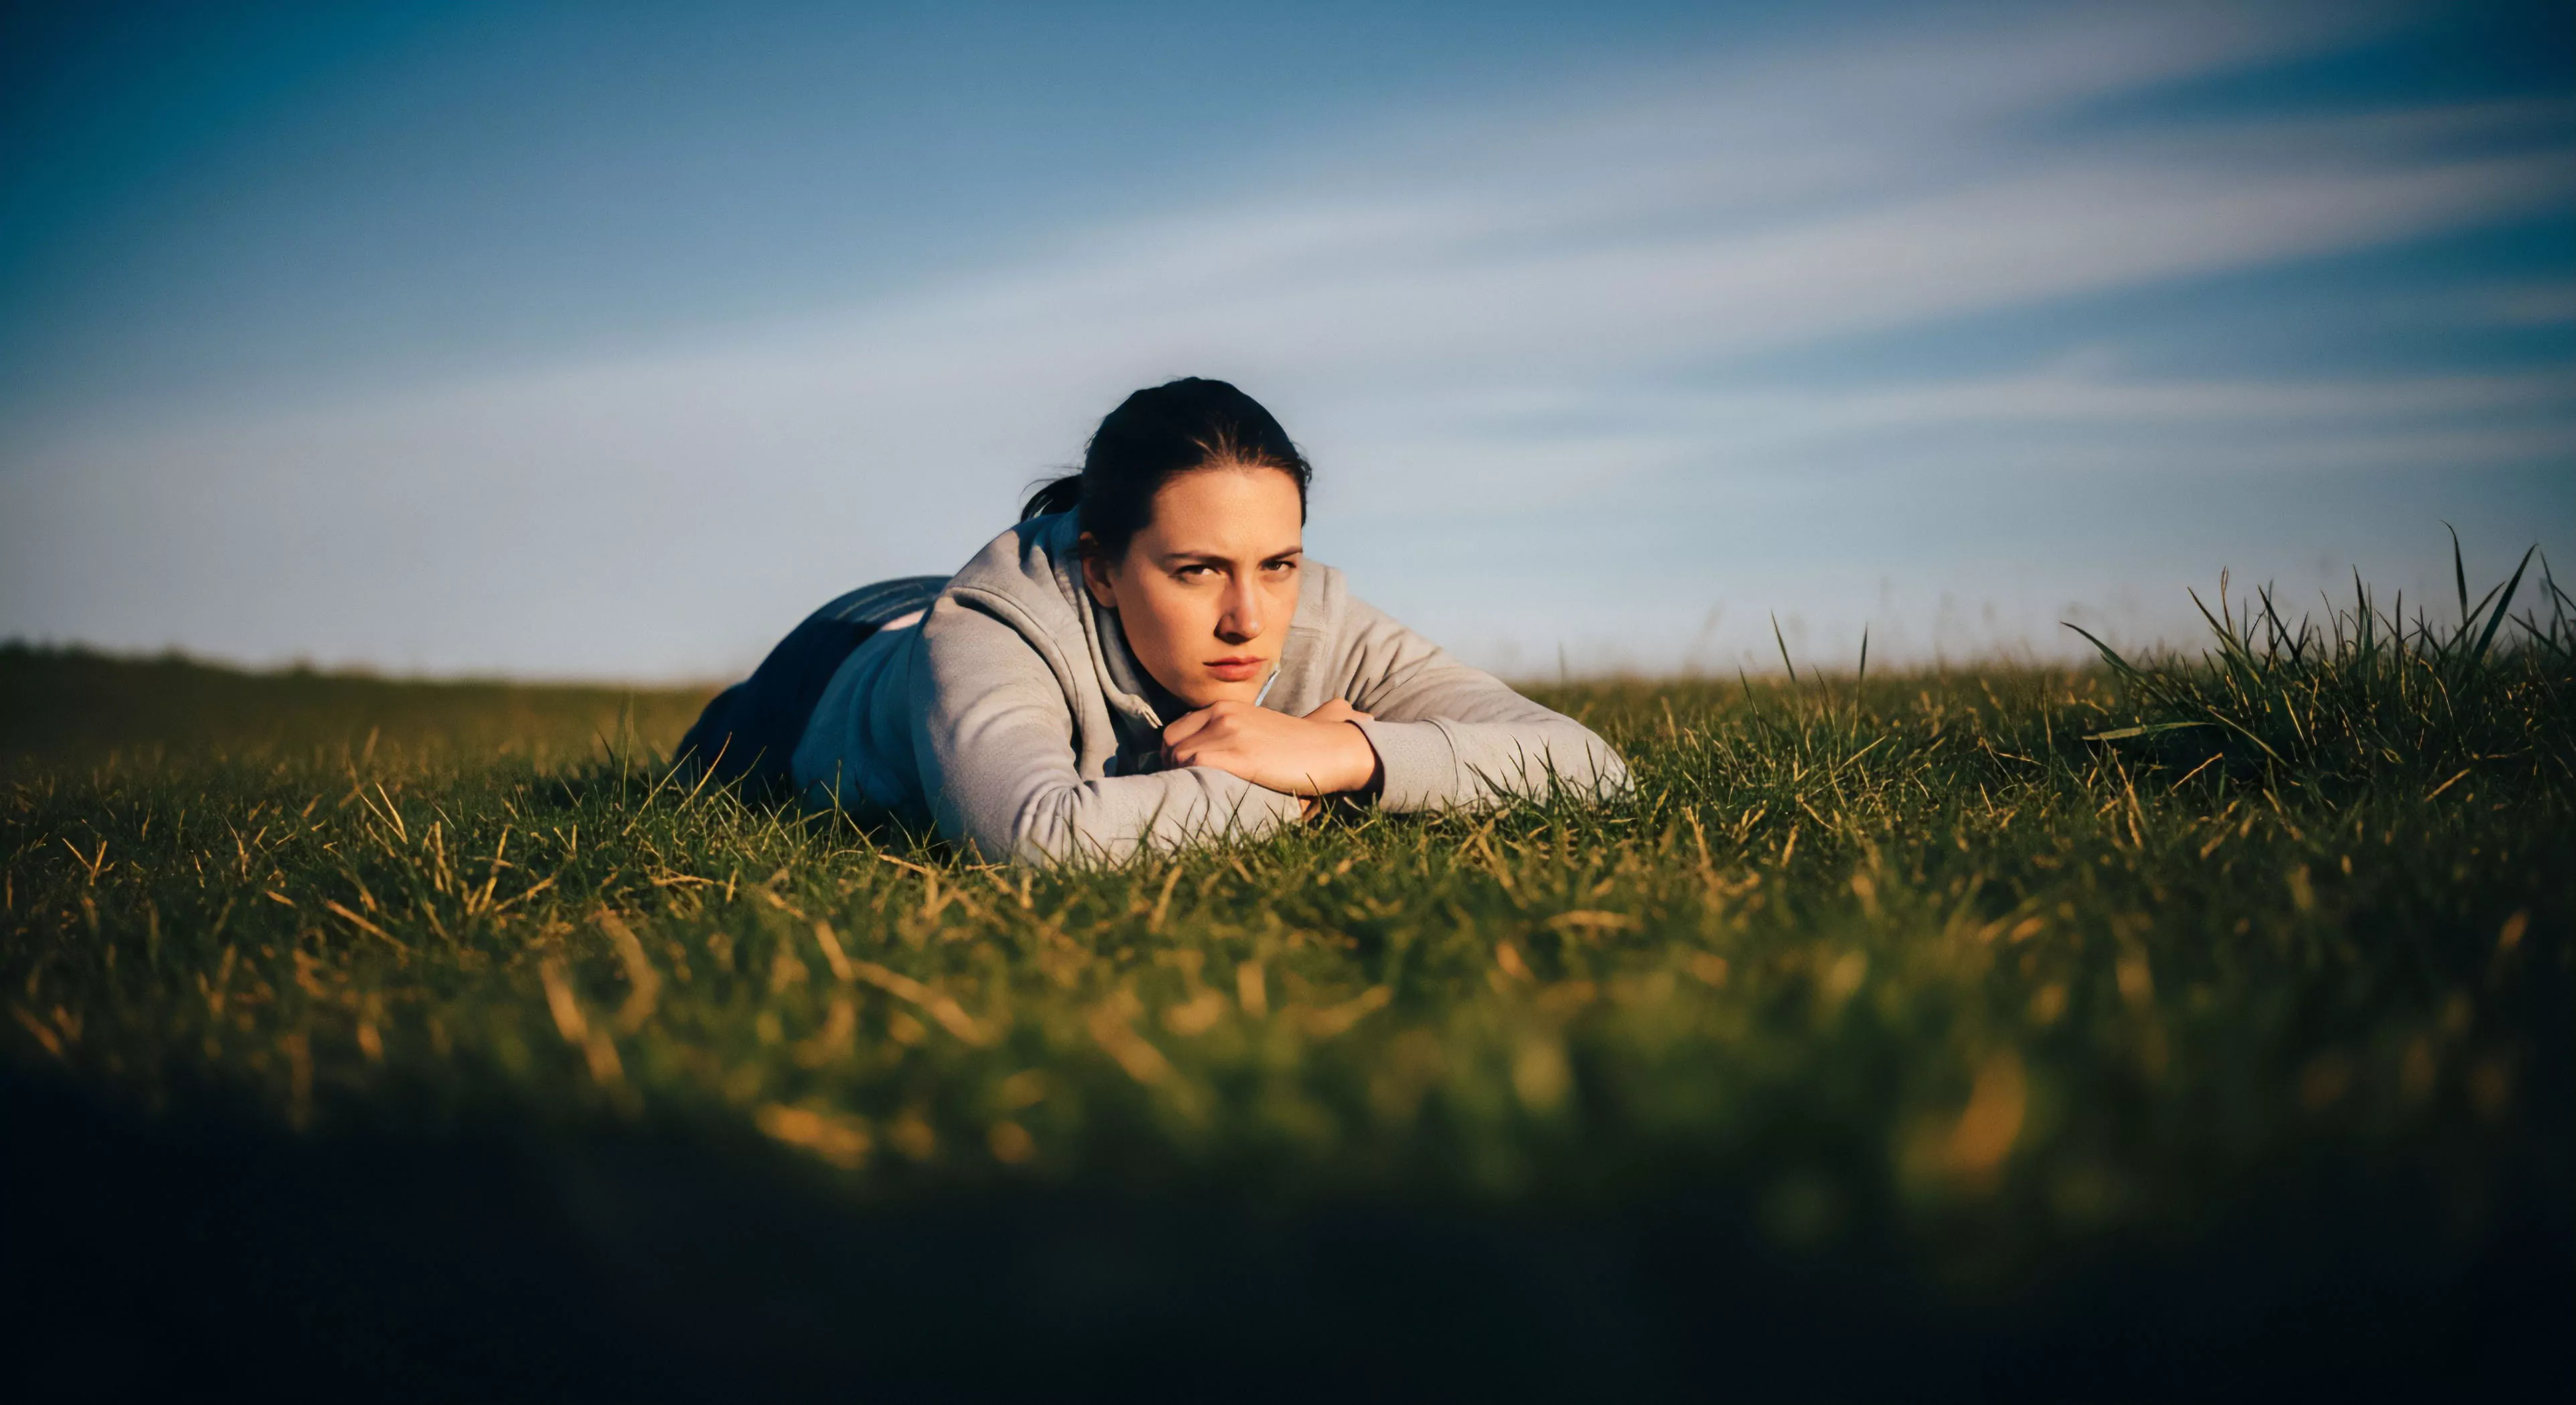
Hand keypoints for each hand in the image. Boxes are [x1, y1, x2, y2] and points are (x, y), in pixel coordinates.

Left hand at [1162, 698, 1382, 798]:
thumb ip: (1228, 733)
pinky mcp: (1239, 754)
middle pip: (1171, 743)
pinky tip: (1207, 793)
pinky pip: (1195, 765)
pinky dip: (1193, 780)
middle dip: (1171, 768)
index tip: (1182, 775)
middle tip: (1185, 788)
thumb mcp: (1256, 728)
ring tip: (1197, 794)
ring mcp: (1229, 732)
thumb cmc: (1295, 747)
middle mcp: (1222, 714)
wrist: (1328, 748)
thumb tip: (1199, 758)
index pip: (1176, 729)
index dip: (1172, 755)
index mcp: (1225, 707)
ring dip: (1182, 778)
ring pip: (1179, 756)